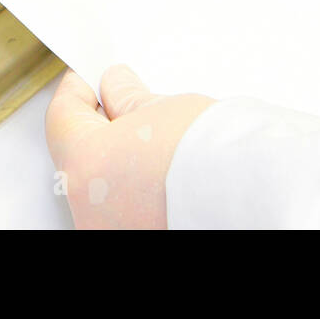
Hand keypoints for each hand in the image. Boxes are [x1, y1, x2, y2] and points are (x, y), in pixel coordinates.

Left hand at [46, 67, 212, 228]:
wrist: (257, 198)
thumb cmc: (212, 157)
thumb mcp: (162, 109)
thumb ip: (127, 99)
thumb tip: (117, 89)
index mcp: (83, 166)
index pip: (62, 117)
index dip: (78, 90)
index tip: (91, 78)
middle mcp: (88, 209)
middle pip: (81, 155)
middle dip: (102, 129)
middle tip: (127, 107)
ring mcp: (111, 232)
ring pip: (103, 188)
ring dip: (119, 164)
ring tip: (157, 147)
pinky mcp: (138, 241)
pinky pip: (125, 212)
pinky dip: (137, 194)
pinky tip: (164, 179)